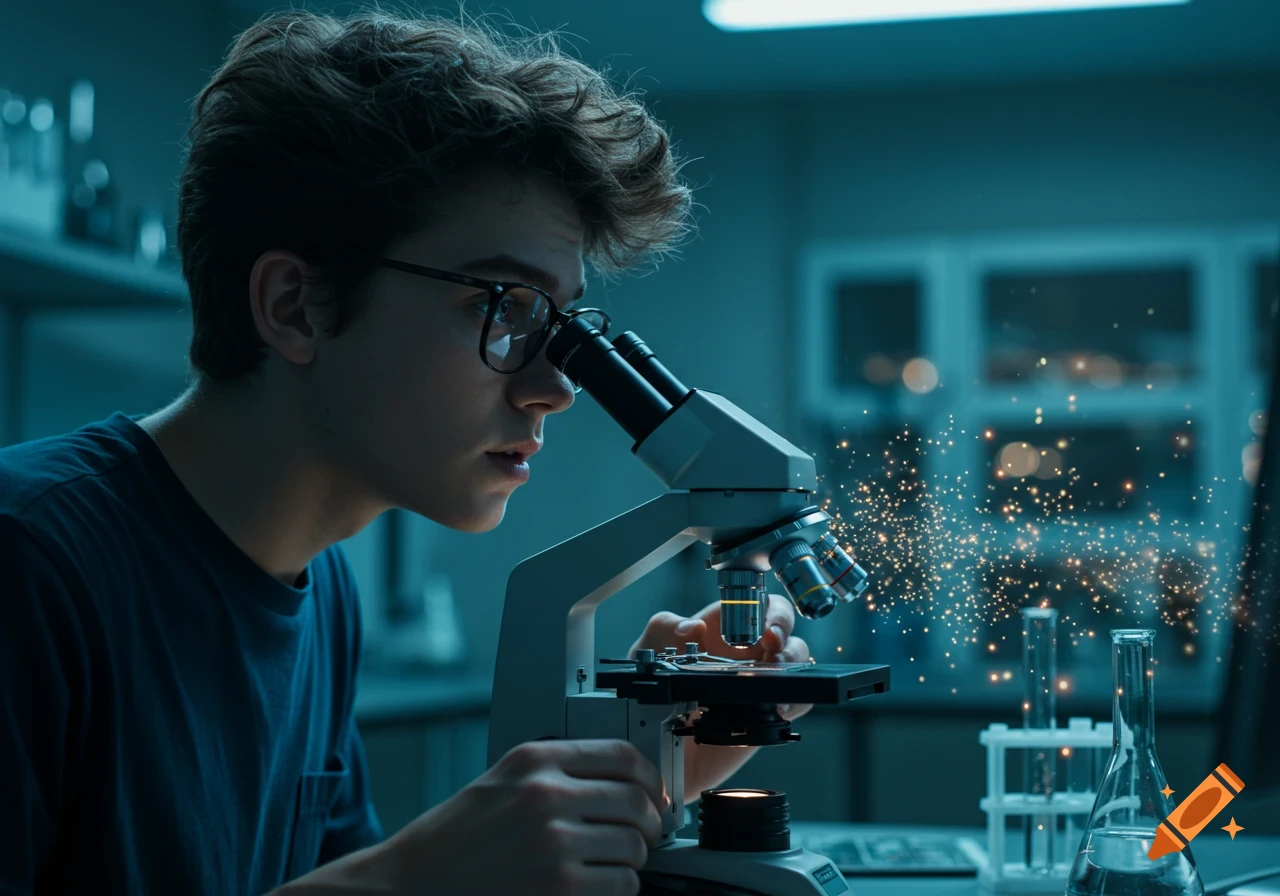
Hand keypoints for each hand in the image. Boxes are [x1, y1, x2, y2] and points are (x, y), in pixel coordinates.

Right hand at [374, 739, 665, 895]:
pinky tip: (595, 884)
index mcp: (535, 760)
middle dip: (649, 824)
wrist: (413, 882)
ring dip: (631, 861)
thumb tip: (626, 783)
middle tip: (644, 835)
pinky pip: (621, 885)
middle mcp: (546, 795)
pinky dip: (618, 888)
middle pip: (637, 802)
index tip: (656, 794)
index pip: (623, 755)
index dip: (651, 778)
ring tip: (608, 863)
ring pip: (634, 848)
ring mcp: (553, 843)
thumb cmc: (457, 837)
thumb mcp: (505, 780)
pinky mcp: (559, 888)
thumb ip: (560, 771)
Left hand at [629, 594, 812, 799]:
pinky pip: (798, 701)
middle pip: (783, 626)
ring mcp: (760, 681)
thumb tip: (691, 627)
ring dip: (791, 662)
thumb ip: (662, 630)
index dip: (765, 608)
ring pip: (796, 660)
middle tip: (771, 644)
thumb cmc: (652, 695)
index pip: (756, 603)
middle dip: (783, 629)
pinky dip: (795, 701)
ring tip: (771, 675)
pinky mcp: (768, 713)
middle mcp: (746, 651)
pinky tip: (777, 707)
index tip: (758, 624)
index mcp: (721, 629)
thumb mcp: (647, 655)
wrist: (657, 749)